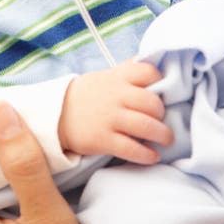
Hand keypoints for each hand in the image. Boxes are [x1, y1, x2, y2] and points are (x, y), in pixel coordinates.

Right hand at [58, 60, 172, 164]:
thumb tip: (155, 67)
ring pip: (146, 126)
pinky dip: (147, 154)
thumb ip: (129, 72)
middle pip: (152, 102)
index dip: (161, 82)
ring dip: (163, 135)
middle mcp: (116, 95)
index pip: (148, 72)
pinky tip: (153, 156)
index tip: (164, 92)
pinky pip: (131, 149)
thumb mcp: (107, 75)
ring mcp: (110, 118)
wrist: (57, 113)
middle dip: (163, 113)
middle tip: (162, 119)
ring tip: (166, 139)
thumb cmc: (89, 94)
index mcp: (118, 76)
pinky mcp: (103, 139)